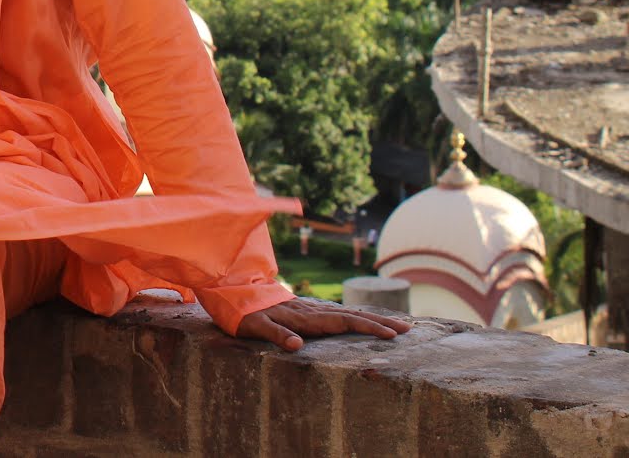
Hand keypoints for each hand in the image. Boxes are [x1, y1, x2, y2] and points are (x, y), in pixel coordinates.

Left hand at [235, 298, 408, 351]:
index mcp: (304, 317)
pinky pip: (336, 314)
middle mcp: (311, 311)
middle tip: (407, 329)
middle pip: (351, 316)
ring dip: (371, 319)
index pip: (343, 322)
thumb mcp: (253, 325)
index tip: (391, 334)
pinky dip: (354, 318)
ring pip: (346, 314)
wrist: (229, 291)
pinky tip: (362, 321)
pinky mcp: (305, 310)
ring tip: (395, 325)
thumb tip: (298, 345)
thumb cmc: (241, 313)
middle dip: (379, 322)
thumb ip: (275, 334)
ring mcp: (309, 309)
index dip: (367, 327)